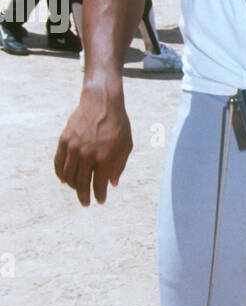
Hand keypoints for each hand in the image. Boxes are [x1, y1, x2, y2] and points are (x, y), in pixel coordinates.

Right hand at [54, 88, 132, 205]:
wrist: (101, 102)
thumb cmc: (117, 125)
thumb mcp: (126, 146)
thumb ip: (119, 166)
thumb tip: (112, 184)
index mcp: (104, 158)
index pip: (98, 185)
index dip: (99, 196)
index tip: (100, 201)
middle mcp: (87, 155)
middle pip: (81, 183)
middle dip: (84, 196)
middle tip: (86, 203)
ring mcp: (73, 147)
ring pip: (68, 175)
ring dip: (73, 186)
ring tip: (78, 190)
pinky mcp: (64, 140)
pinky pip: (59, 162)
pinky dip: (60, 173)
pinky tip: (64, 180)